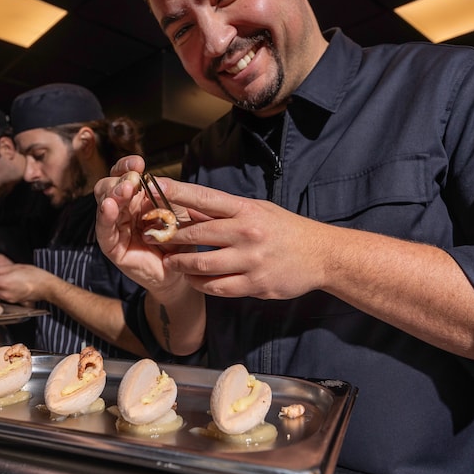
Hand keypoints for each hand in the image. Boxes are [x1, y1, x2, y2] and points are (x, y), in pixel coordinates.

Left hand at [0, 259, 49, 304]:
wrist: (45, 287)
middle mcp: (4, 293)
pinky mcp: (12, 301)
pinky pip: (0, 295)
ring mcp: (8, 298)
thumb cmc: (34, 275)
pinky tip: (7, 284)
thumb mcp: (15, 267)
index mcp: (4, 282)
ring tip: (0, 278)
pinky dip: (0, 289)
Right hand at [95, 156, 192, 293]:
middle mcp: (122, 210)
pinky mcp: (113, 247)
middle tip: (132, 181)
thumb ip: (166, 195)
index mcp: (135, 197)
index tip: (139, 163)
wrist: (184, 269)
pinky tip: (109, 206)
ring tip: (125, 190)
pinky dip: (105, 216)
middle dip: (119, 180)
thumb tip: (152, 179)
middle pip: (109, 186)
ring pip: (104, 204)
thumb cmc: (180, 238)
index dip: (126, 166)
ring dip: (113, 194)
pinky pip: (104, 230)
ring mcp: (116, 228)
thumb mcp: (177, 210)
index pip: (123, 175)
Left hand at [131, 178, 327, 301]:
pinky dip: (199, 283)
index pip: (205, 198)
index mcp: (247, 210)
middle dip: (169, 237)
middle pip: (197, 234)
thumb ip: (225, 212)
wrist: (321, 255)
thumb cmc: (286, 229)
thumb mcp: (258, 210)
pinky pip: (217, 286)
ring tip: (171, 262)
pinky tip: (193, 278)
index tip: (154, 187)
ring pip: (201, 264)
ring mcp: (251, 261)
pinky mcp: (255, 284)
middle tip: (152, 238)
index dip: (177, 192)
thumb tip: (190, 207)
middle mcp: (247, 233)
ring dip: (180, 264)